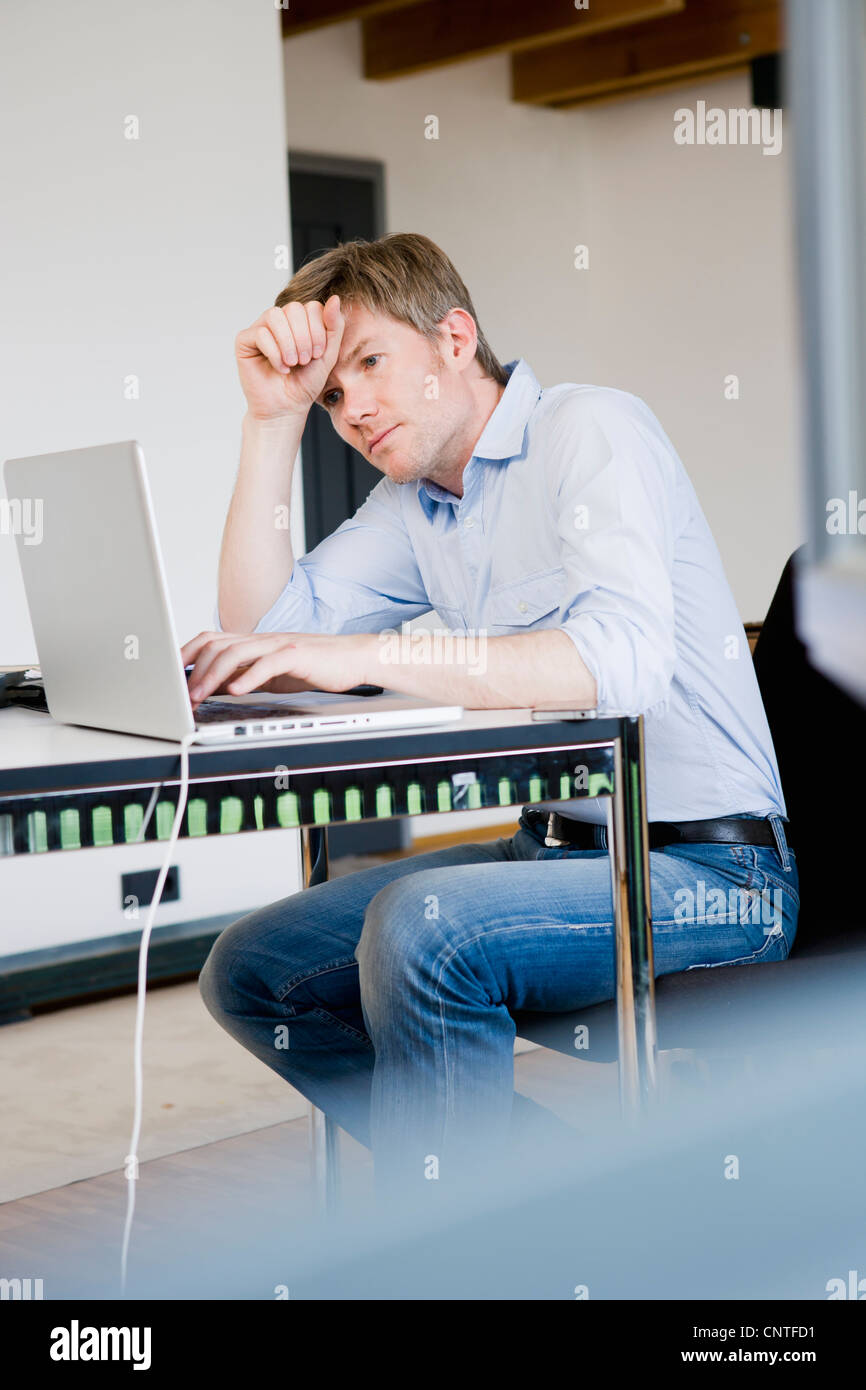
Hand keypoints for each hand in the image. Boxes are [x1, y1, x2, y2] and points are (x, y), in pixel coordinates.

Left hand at [181, 630, 371, 706]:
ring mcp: (278, 644)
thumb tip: (212, 688)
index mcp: (253, 642)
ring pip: (235, 653)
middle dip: (193, 669)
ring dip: (212, 676)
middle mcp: (261, 639)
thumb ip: (243, 676)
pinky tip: (236, 691)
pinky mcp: (297, 654)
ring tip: (198, 695)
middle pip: (216, 645)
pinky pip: (268, 663)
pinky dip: (248, 677)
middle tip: (180, 693)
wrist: (353, 658)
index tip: (167, 673)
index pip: (209, 639)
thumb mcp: (270, 674)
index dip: (185, 653)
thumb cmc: (313, 666)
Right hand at [234, 294, 344, 421]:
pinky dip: (274, 353)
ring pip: (275, 315)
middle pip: (294, 308)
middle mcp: (280, 321)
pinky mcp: (245, 340)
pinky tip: (280, 368)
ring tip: (292, 363)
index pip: (312, 306)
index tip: (318, 355)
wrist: (287, 408)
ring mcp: (261, 328)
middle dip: (304, 337)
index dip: (318, 330)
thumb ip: (334, 326)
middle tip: (305, 360)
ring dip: (288, 342)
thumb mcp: (328, 355)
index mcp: (300, 321)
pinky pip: (260, 333)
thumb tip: (335, 298)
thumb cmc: (305, 383)